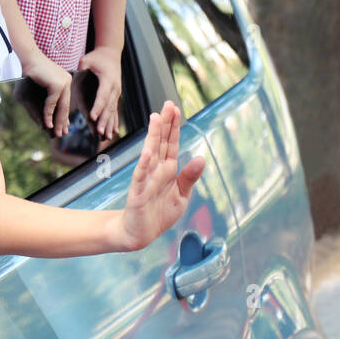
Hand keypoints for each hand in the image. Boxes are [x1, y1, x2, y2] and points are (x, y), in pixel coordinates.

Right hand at [23, 54, 71, 136]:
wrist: (26, 58)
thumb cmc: (29, 73)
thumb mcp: (39, 89)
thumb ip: (44, 103)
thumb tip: (47, 120)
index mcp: (65, 81)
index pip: (65, 102)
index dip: (64, 116)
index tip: (64, 127)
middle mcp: (67, 81)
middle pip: (65, 105)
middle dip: (63, 121)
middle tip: (62, 133)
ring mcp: (64, 82)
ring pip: (62, 106)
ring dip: (58, 121)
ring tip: (56, 132)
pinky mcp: (58, 84)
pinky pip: (53, 102)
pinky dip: (49, 113)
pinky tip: (48, 123)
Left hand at [79, 46, 121, 138]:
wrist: (111, 53)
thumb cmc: (97, 56)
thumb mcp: (87, 59)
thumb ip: (82, 67)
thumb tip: (74, 74)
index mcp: (108, 79)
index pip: (102, 96)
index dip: (97, 107)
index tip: (92, 117)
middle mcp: (115, 87)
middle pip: (109, 106)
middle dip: (104, 120)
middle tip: (98, 132)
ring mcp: (117, 92)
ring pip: (113, 110)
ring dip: (109, 124)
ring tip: (106, 136)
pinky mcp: (116, 94)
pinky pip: (115, 109)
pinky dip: (114, 121)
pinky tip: (113, 131)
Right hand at [116, 102, 204, 251]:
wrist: (140, 233)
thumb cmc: (159, 213)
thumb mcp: (181, 196)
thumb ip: (190, 177)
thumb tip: (201, 158)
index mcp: (168, 169)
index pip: (171, 143)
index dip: (173, 126)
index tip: (175, 108)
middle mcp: (156, 170)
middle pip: (161, 142)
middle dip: (164, 123)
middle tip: (168, 104)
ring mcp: (146, 179)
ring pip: (150, 153)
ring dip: (153, 136)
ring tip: (156, 119)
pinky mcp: (138, 193)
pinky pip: (141, 176)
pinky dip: (144, 164)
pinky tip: (147, 151)